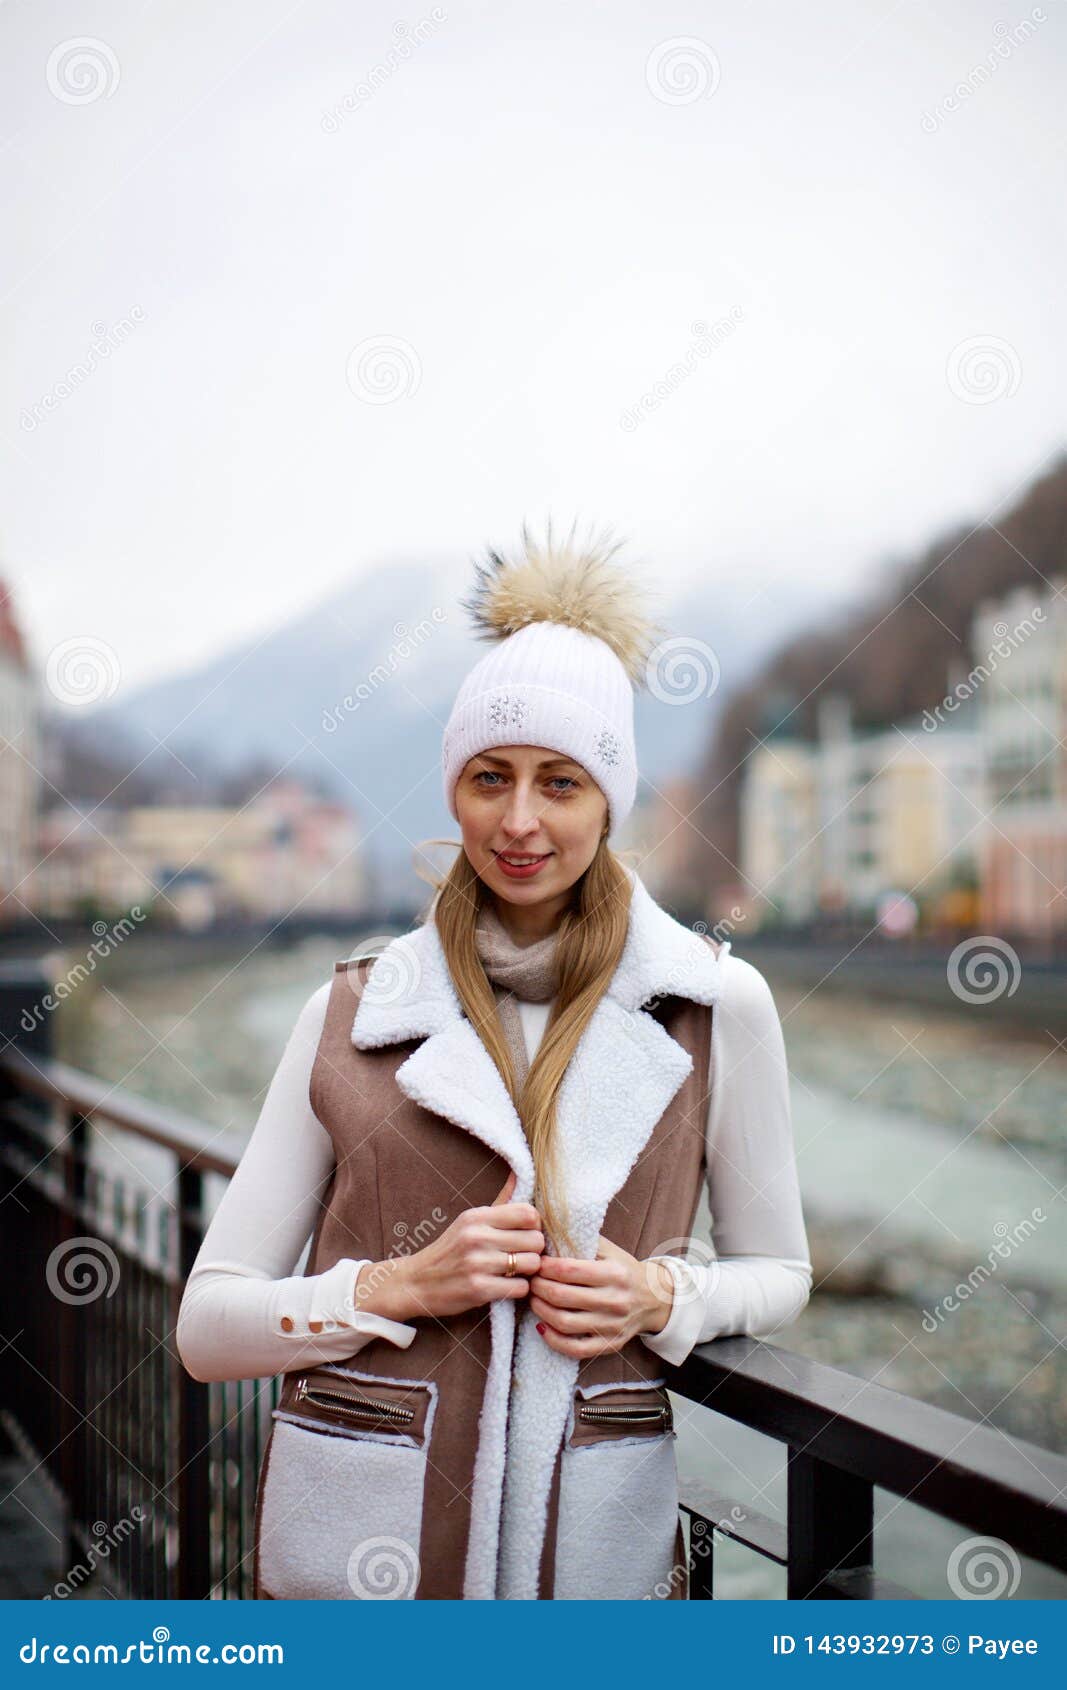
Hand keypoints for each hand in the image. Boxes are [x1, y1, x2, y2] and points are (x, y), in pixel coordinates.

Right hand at [351, 1169, 544, 1323]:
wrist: (415, 1282)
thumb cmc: (448, 1251)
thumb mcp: (468, 1222)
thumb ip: (499, 1204)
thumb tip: (519, 1175)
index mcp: (477, 1217)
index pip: (528, 1213)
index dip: (534, 1226)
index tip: (525, 1235)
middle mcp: (477, 1236)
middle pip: (535, 1240)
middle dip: (533, 1251)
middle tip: (520, 1257)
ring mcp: (478, 1263)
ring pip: (531, 1264)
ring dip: (527, 1272)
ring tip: (513, 1272)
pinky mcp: (478, 1289)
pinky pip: (520, 1288)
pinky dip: (517, 1289)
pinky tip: (504, 1286)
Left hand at [527, 1234, 675, 1356]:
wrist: (654, 1299)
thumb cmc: (624, 1270)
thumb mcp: (610, 1250)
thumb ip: (582, 1241)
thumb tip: (546, 1232)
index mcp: (614, 1274)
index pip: (569, 1270)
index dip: (545, 1267)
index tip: (537, 1263)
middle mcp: (615, 1301)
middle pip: (562, 1297)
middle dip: (539, 1287)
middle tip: (532, 1281)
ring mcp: (612, 1326)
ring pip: (565, 1323)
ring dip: (541, 1310)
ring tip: (534, 1299)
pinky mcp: (610, 1344)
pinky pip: (575, 1349)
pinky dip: (553, 1340)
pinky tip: (542, 1327)